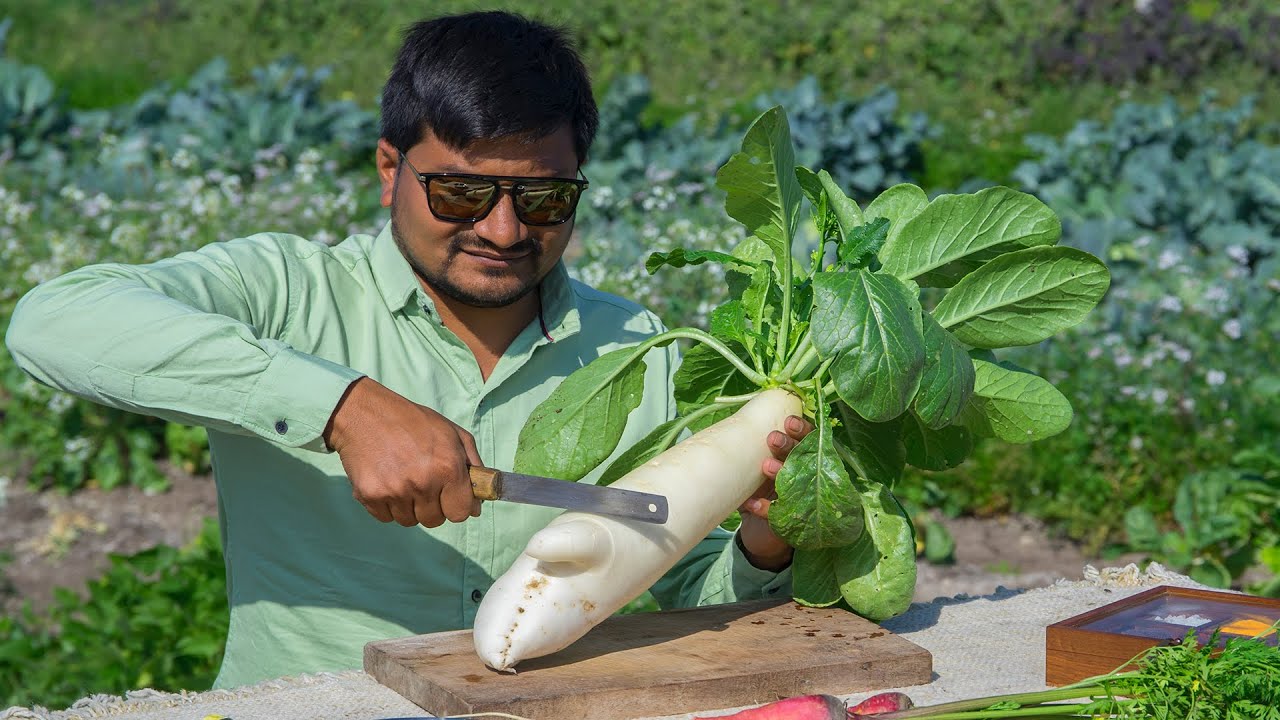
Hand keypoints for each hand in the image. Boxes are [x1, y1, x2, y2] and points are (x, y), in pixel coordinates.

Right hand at [324, 377, 482, 527]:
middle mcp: (423, 483)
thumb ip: (473, 467)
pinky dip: (387, 505)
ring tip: (404, 479)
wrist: (365, 413)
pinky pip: (386, 518)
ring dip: (409, 506)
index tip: (451, 496)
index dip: (458, 505)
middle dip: (433, 506)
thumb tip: (478, 504)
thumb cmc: (413, 422)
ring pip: (409, 521)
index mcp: (448, 467)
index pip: (461, 513)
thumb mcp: (453, 434)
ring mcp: (395, 491)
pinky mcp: (370, 496)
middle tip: (424, 483)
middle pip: (435, 521)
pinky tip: (387, 481)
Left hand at [737, 415, 813, 570]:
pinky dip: (765, 508)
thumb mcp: (755, 468)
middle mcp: (805, 478)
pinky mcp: (790, 523)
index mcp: (799, 459)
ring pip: (797, 483)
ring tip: (765, 465)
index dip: (802, 429)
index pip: (808, 439)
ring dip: (781, 472)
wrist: (758, 533)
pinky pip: (780, 514)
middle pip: (804, 457)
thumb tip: (736, 427)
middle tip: (773, 438)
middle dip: (789, 446)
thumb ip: (753, 450)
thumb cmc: (759, 491)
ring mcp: (801, 500)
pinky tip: (752, 503)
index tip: (788, 421)